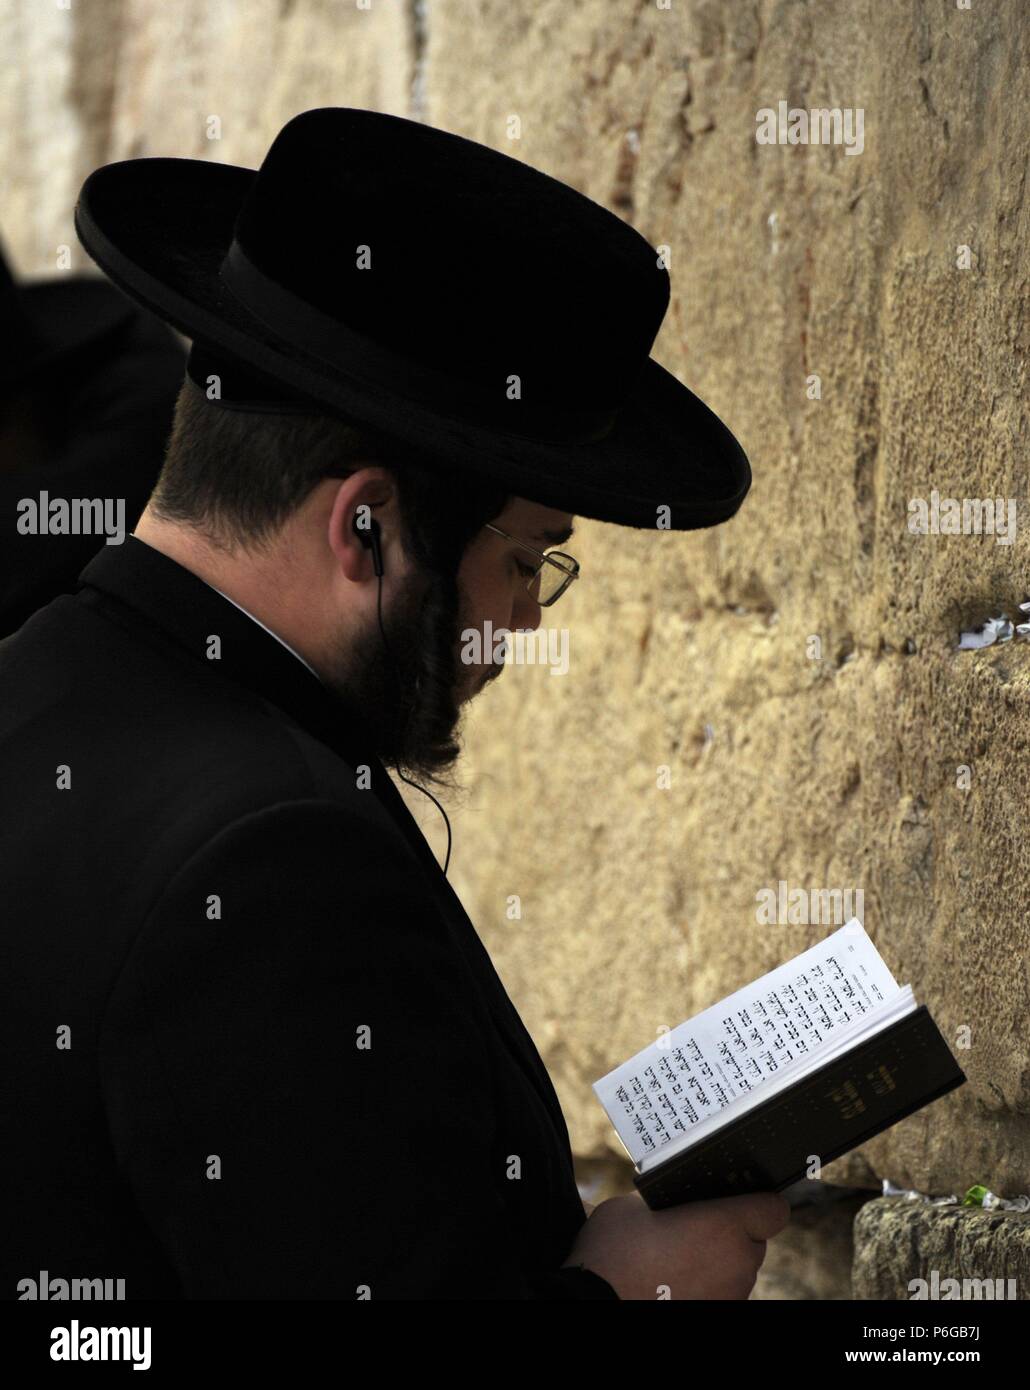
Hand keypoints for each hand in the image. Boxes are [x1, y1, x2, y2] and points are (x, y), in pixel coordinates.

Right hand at [563, 1190, 790, 1298]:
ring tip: (676, 1258)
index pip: (774, 1209)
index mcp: (725, 1226)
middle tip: (693, 1226)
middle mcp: (738, 1265)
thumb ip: (667, 1203)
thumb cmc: (613, 1251)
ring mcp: (729, 1298)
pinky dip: (705, 1286)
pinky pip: (720, 1293)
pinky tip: (672, 1281)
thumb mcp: (634, 1206)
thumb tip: (678, 1208)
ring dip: (717, 1262)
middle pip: (753, 1242)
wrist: (591, 1303)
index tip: (741, 1197)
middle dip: (730, 1233)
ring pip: (737, 1271)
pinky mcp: (715, 1316)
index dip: (759, 1200)